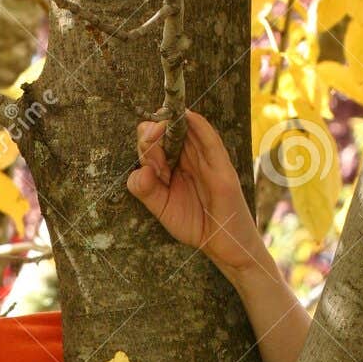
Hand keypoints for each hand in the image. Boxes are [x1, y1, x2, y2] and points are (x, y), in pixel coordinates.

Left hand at [126, 109, 263, 274]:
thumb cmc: (195, 222)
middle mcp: (189, 157)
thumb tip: (139, 170)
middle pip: (170, 131)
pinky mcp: (221, 168)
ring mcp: (206, 159)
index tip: (142, 150)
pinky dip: (199, 127)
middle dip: (154, 130)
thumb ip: (146, 190)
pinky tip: (187, 117)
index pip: (156, 142)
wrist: (222, 244)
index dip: (146, 140)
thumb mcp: (162, 207)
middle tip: (147, 138)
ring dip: (173, 123)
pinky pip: (211, 142)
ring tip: (160, 122)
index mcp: (173, 164)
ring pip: (188, 131)